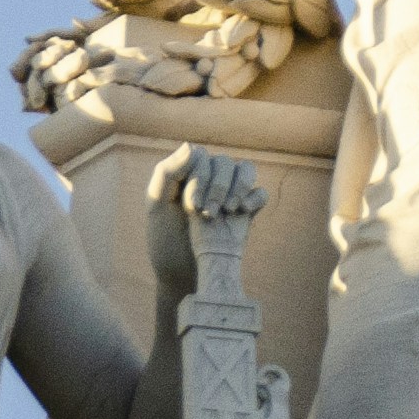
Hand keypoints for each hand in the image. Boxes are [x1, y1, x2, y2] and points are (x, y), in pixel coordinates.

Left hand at [143, 145, 264, 298]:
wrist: (180, 273)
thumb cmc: (165, 238)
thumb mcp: (157, 204)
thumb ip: (168, 172)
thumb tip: (192, 145)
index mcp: (188, 172)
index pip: (201, 157)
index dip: (200, 177)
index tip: (192, 206)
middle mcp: (211, 178)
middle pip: (224, 163)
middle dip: (217, 187)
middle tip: (209, 214)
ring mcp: (230, 194)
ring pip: (246, 170)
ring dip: (238, 187)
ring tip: (228, 210)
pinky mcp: (246, 212)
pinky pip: (260, 193)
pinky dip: (255, 198)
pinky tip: (241, 212)